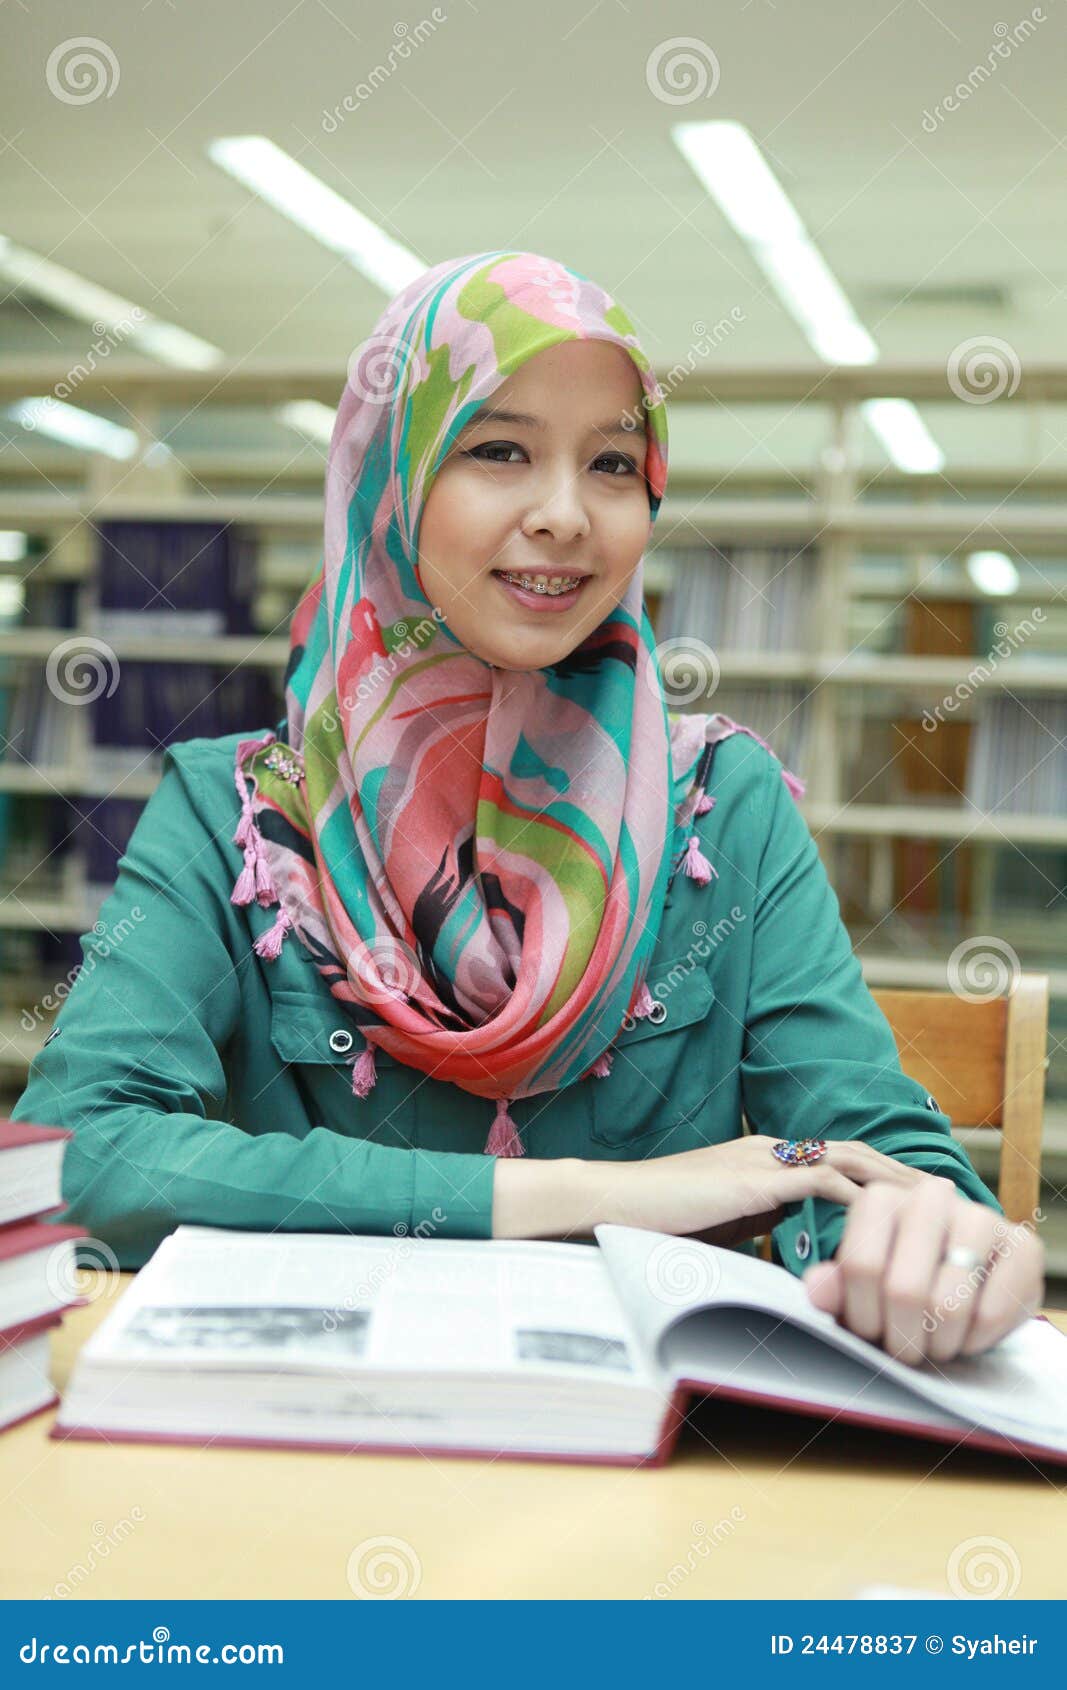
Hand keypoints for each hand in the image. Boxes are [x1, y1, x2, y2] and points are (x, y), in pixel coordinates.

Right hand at [584, 1133, 931, 1241]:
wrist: (612, 1202)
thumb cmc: (654, 1220)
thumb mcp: (718, 1223)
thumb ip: (755, 1224)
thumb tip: (789, 1247)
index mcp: (760, 1159)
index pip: (832, 1159)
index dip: (874, 1177)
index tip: (910, 1202)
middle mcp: (768, 1150)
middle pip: (852, 1152)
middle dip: (897, 1174)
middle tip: (940, 1197)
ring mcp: (762, 1159)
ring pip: (847, 1160)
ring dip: (891, 1181)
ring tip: (929, 1204)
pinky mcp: (755, 1178)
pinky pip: (823, 1181)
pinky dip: (858, 1196)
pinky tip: (885, 1216)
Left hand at [802, 1176, 1045, 1365]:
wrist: (969, 1282)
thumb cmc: (902, 1285)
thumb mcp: (860, 1290)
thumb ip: (835, 1288)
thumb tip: (817, 1287)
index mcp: (880, 1199)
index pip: (861, 1267)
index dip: (862, 1315)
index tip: (870, 1329)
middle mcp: (929, 1196)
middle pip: (904, 1290)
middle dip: (902, 1338)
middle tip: (907, 1345)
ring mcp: (980, 1216)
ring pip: (949, 1305)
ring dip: (939, 1343)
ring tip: (936, 1340)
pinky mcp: (1023, 1246)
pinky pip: (992, 1314)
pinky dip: (975, 1340)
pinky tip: (969, 1331)